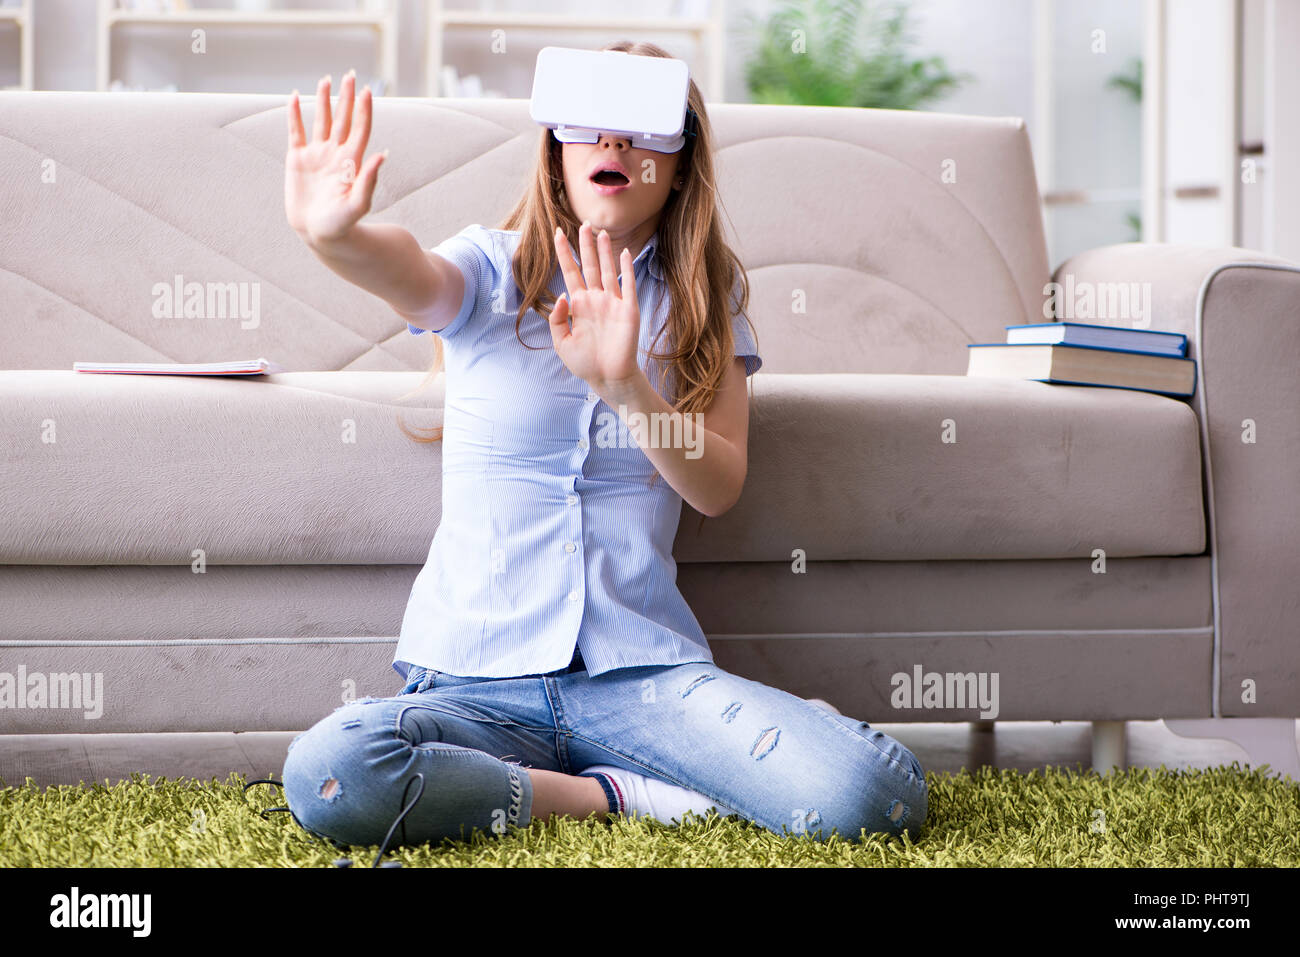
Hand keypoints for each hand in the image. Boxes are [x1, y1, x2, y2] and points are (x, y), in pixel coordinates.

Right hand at [284, 71, 386, 244]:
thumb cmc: (341, 225)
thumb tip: (382, 155)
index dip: (364, 110)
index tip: (367, 90)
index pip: (360, 129)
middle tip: (350, 75)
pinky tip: (296, 97)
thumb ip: (368, 181)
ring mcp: (317, 155)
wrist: (318, 234)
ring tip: (326, 79)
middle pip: (343, 119)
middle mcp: (335, 153)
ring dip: (323, 100)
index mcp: (351, 161)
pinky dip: (295, 113)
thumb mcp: (357, 205)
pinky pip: (296, 131)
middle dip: (346, 97)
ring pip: (321, 120)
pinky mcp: (297, 159)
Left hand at [549, 222, 643, 395]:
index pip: (570, 272)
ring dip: (605, 251)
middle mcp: (595, 299)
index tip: (556, 234)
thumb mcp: (561, 342)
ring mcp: (612, 303)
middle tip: (583, 223)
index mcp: (578, 305)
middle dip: (585, 244)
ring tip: (601, 232)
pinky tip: (624, 253)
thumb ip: (557, 319)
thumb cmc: (585, 363)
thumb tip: (562, 295)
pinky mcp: (628, 310)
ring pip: (607, 270)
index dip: (564, 253)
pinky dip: (626, 269)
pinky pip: (627, 285)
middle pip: (589, 265)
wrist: (608, 378)